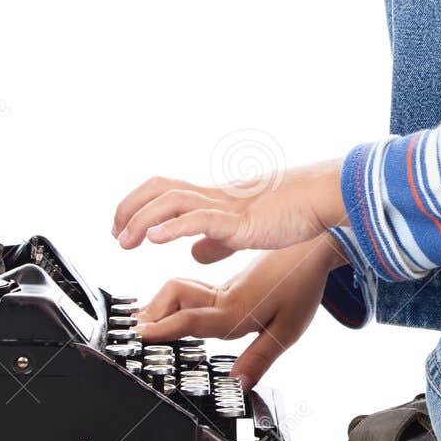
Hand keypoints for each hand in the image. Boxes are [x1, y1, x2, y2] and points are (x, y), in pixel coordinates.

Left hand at [112, 159, 344, 263]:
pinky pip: (200, 218)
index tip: (122, 228)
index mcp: (216, 199)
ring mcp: (227, 205)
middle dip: (130, 208)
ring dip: (142, 219)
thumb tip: (193, 252)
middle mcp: (216, 196)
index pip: (166, 190)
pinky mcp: (240, 219)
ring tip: (124, 241)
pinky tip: (155, 240)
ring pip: (173, 200)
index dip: (138, 205)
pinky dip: (172, 227)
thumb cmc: (295, 212)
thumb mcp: (245, 231)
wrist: (324, 198)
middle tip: (115, 235)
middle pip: (160, 187)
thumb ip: (218, 242)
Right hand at [138, 235, 345, 387]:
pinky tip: (166, 312)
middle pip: (174, 296)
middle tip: (133, 332)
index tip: (141, 336)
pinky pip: (189, 289)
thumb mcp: (287, 331)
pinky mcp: (223, 284)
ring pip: (178, 289)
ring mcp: (221, 288)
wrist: (310, 247)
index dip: (165, 328)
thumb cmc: (302, 286)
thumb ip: (259, 359)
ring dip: (158, 305)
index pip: (194, 319)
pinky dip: (171, 300)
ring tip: (143, 324)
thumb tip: (238, 385)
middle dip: (151, 312)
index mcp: (236, 310)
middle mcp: (222, 296)